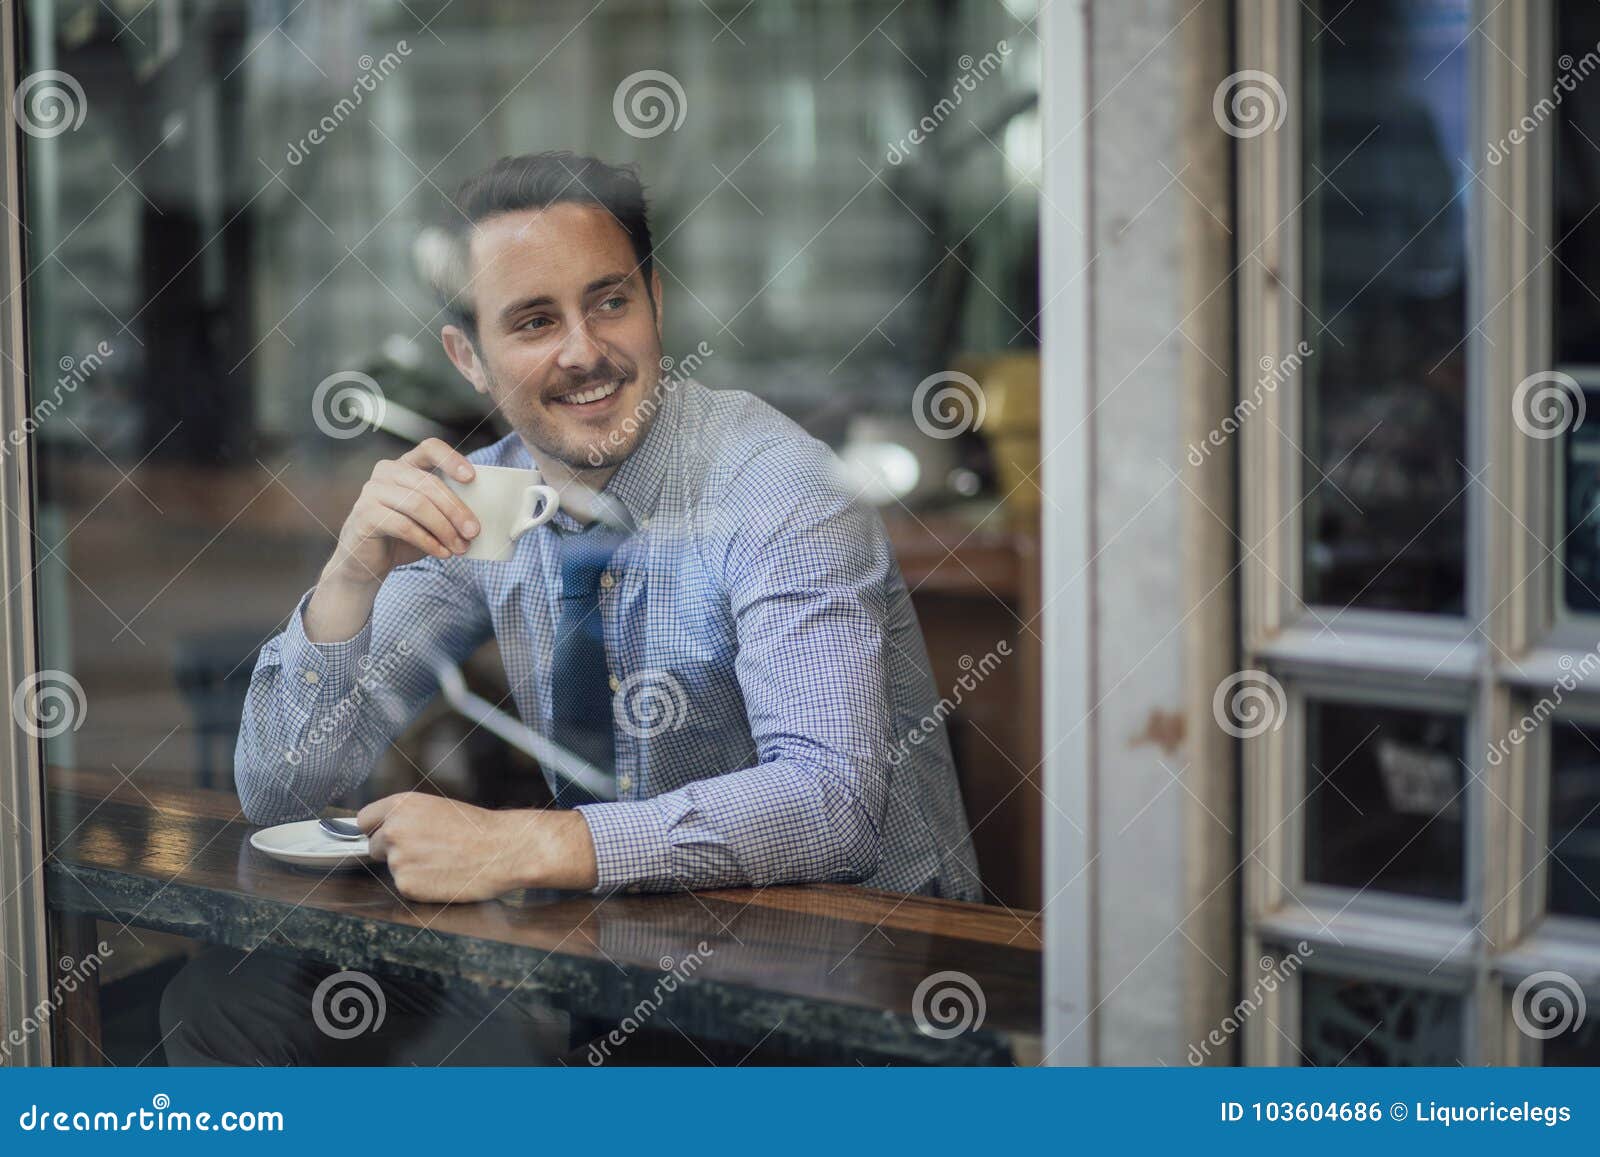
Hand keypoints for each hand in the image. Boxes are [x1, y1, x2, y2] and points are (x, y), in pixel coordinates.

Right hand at [304, 438, 481, 641]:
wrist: (368, 560)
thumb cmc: (405, 534)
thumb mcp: (431, 517)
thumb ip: (449, 508)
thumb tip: (482, 518)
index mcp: (406, 464)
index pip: (429, 448)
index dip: (451, 459)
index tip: (472, 478)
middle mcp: (386, 471)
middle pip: (429, 483)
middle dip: (456, 509)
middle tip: (474, 532)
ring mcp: (372, 491)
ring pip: (418, 505)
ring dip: (444, 529)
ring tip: (460, 547)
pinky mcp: (365, 514)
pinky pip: (404, 526)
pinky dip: (428, 541)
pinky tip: (443, 553)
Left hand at [357, 792, 599, 901]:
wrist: (501, 850)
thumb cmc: (475, 828)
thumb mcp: (435, 808)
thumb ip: (405, 817)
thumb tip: (382, 832)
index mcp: (400, 805)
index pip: (363, 821)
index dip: (375, 829)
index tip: (384, 835)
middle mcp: (393, 830)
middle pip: (374, 846)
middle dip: (392, 850)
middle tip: (425, 850)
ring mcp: (397, 859)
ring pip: (391, 867)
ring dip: (410, 868)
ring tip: (441, 861)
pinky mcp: (406, 885)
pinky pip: (405, 886)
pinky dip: (420, 885)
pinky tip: (442, 876)